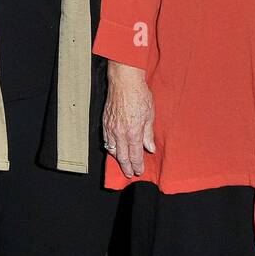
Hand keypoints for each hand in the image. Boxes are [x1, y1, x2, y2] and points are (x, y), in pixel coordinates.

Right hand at [103, 61, 154, 177]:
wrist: (124, 82)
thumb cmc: (139, 95)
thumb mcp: (150, 115)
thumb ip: (148, 134)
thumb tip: (150, 148)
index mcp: (133, 133)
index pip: (135, 156)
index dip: (137, 165)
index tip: (139, 171)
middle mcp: (120, 133)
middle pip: (122, 157)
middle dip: (126, 167)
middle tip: (130, 173)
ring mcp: (111, 128)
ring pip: (112, 150)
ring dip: (118, 159)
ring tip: (123, 163)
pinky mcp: (105, 122)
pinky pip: (106, 140)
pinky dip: (110, 147)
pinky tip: (114, 149)